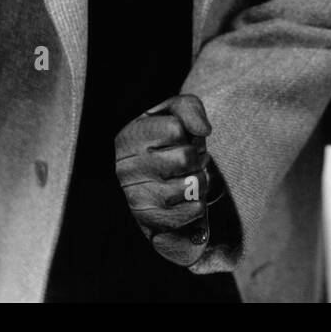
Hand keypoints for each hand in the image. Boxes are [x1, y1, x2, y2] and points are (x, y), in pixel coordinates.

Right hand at [114, 94, 214, 266]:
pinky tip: (183, 198)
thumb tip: (203, 130)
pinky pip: (196, 209)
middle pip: (186, 157)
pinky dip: (198, 202)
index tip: (181, 139)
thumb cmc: (164, 142)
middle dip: (196, 156)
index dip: (188, 132)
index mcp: (129, 137)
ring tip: (185, 178)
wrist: (149, 183)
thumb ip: (188, 110)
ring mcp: (138, 197)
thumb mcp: (172, 115)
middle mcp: (127, 168)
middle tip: (187, 160)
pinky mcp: (153, 222)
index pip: (176, 128)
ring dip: (199, 180)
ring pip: (193, 184)